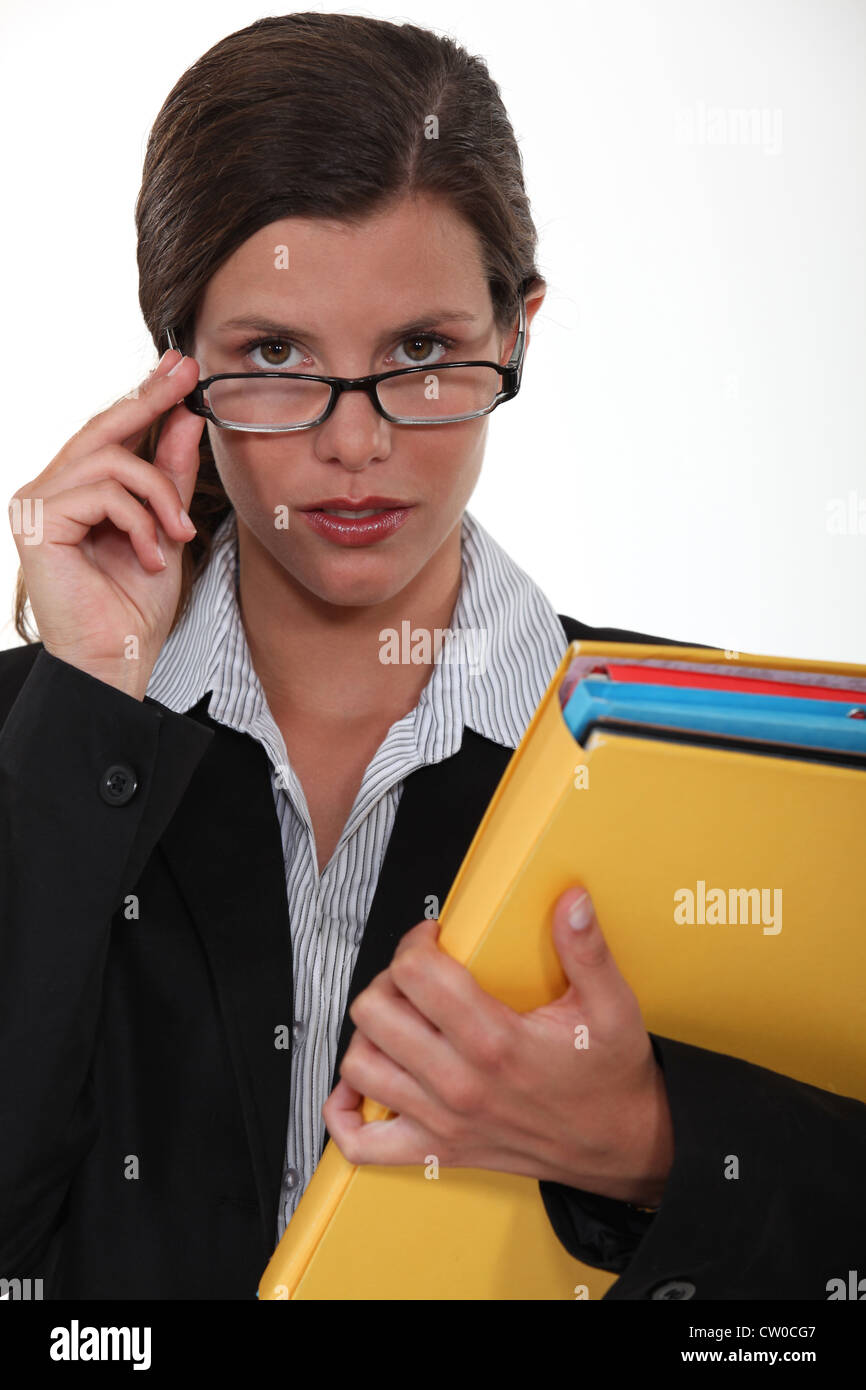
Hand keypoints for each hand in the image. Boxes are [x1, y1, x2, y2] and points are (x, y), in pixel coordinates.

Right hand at [8, 348, 203, 698]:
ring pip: (111, 461)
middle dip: (151, 400)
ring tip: (177, 536)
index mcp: (74, 489)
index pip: (111, 430)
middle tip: (187, 377)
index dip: (145, 394)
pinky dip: (140, 522)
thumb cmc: (134, 608)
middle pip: (103, 428)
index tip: (179, 365)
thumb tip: (184, 415)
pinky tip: (151, 556)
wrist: (117, 661)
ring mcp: (37, 503)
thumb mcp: (165, 528)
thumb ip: (170, 475)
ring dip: (160, 496)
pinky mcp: (39, 521)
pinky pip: (104, 493)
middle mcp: (48, 488)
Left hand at [323, 885, 673, 1206]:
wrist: (621, 1145)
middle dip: (389, 980)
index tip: (433, 937)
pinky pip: (362, 1143)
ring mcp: (442, 1120)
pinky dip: (348, 1111)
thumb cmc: (610, 1079)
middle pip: (374, 1013)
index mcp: (495, 1042)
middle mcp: (459, 1083)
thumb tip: (572, 902)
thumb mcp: (612, 1007)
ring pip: (359, 1066)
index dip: (415, 943)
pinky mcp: (436, 1150)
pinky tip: (367, 1082)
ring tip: (399, 1018)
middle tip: (416, 975)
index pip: (416, 974)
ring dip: (369, 1034)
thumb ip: (588, 951)